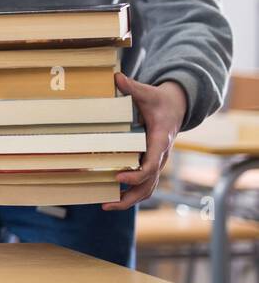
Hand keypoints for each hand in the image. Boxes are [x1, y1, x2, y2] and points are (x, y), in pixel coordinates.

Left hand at [104, 73, 186, 210]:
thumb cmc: (160, 100)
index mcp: (160, 140)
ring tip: (107, 205)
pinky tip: (113, 197)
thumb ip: (132, 87)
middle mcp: (161, 155)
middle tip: (108, 202)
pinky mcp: (153, 163)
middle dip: (130, 196)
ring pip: (149, 189)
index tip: (119, 176)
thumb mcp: (148, 92)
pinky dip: (132, 194)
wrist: (176, 106)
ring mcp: (158, 162)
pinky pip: (146, 184)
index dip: (137, 173)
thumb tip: (117, 77)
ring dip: (130, 200)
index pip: (152, 163)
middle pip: (149, 183)